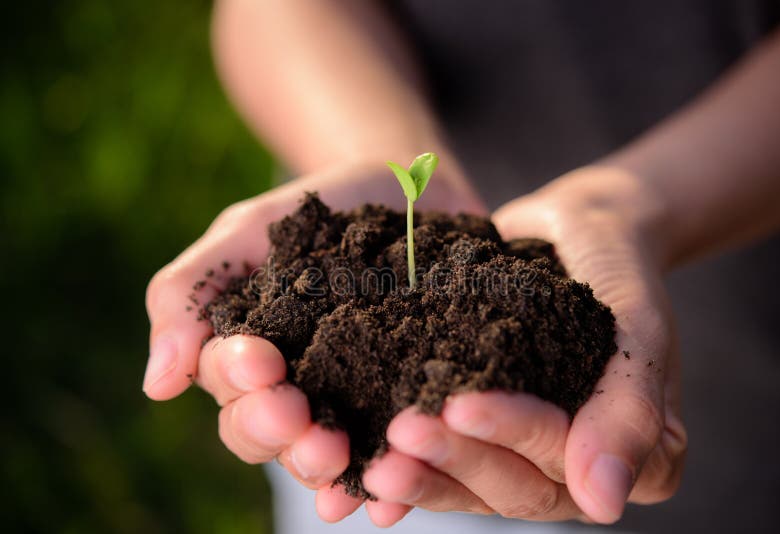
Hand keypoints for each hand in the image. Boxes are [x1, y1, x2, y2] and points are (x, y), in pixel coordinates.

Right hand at [143, 160, 484, 519]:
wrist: (409, 191)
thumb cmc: (320, 208)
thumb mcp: (247, 232)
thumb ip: (190, 295)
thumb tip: (156, 387)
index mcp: (250, 354)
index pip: (230, 390)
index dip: (240, 384)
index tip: (261, 361)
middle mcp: (297, 389)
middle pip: (270, 437)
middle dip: (279, 434)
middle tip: (301, 423)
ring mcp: (352, 401)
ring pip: (323, 455)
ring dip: (322, 467)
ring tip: (338, 457)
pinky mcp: (406, 403)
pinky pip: (391, 453)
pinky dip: (386, 485)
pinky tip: (388, 502)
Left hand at [362, 165, 687, 524]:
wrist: (578, 234)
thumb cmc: (618, 270)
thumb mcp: (637, 326)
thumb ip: (630, 410)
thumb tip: (603, 503)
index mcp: (636, 459)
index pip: (567, 463)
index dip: (513, 437)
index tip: (461, 405)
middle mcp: (578, 470)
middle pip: (514, 488)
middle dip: (455, 460)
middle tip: (399, 434)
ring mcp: (526, 455)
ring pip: (473, 486)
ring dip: (424, 474)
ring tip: (373, 462)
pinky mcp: (483, 434)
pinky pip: (447, 459)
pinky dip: (411, 462)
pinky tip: (363, 462)